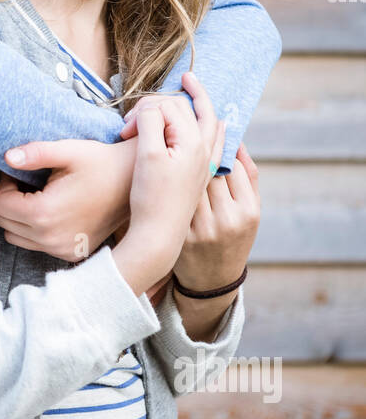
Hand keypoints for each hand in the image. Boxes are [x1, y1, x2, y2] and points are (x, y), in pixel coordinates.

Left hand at [0, 138, 134, 262]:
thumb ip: (35, 153)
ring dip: (21, 216)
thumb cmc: (102, 163)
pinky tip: (55, 209)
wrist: (136, 184)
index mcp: (44, 214)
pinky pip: (37, 245)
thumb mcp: (69, 151)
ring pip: (17, 236)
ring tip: (41, 195)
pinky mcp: (71, 254)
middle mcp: (50, 239)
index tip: (22, 171)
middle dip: (10, 200)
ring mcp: (61, 250)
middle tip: (29, 182)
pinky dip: (36, 229)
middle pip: (4, 222)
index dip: (5, 184)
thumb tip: (7, 158)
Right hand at [112, 73, 223, 295]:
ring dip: (193, 105)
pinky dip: (213, 127)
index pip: (167, 106)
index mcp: (193, 141)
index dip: (143, 111)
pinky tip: (218, 124)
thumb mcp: (146, 154)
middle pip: (185, 110)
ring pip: (206, 122)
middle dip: (160, 106)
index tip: (123, 131)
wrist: (158, 236)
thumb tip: (150, 107)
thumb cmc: (151, 197)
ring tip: (191, 86)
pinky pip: (214, 142)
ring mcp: (204, 163)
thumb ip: (150, 121)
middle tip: (135, 118)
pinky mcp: (200, 175)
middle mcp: (204, 150)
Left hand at [172, 142, 259, 291]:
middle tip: (186, 141)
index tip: (209, 140)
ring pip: (189, 185)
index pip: (233, 167)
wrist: (212, 279)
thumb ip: (248, 175)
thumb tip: (235, 139)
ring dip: (182, 167)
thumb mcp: (251, 209)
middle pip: (208, 173)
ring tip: (175, 154)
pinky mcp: (181, 235)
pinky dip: (171, 186)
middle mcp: (227, 220)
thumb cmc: (235, 236)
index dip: (219, 150)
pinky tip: (167, 175)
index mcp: (248, 211)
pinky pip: (176, 201)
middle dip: (198, 156)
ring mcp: (202, 229)